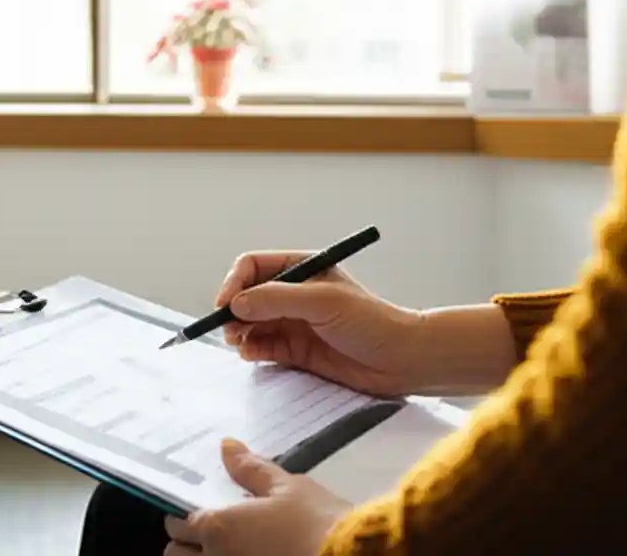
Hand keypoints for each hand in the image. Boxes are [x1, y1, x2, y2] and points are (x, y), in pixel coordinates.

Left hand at [164, 439, 349, 555]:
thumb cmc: (317, 521)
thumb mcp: (287, 487)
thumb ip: (251, 470)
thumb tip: (226, 446)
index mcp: (217, 528)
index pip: (178, 523)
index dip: (184, 516)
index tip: (199, 512)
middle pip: (176, 555)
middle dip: (186, 544)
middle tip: (209, 535)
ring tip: (229, 549)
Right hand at [215, 251, 421, 395]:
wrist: (401, 360)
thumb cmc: (372, 322)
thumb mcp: (323, 302)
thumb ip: (277, 300)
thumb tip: (237, 303)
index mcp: (302, 268)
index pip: (254, 266)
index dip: (234, 282)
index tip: (225, 304)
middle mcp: (294, 292)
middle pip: (248, 295)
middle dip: (234, 311)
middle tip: (230, 330)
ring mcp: (294, 321)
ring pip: (252, 322)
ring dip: (240, 332)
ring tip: (241, 344)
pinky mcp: (296, 349)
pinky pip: (263, 346)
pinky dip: (252, 350)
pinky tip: (253, 355)